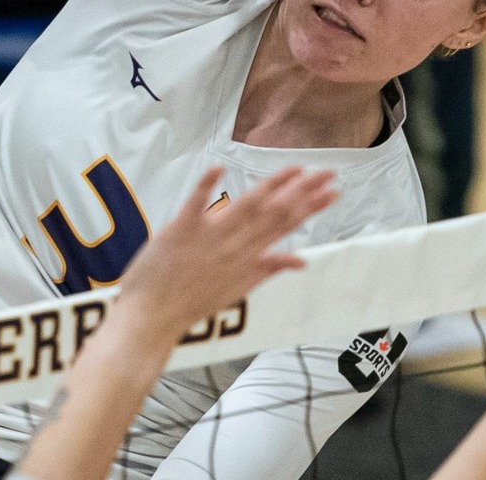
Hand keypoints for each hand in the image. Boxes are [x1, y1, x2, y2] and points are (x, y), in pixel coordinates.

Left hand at [114, 165, 336, 347]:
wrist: (152, 318)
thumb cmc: (193, 303)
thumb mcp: (238, 289)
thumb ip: (269, 269)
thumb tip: (302, 261)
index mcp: (249, 257)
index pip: (286, 226)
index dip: (311, 207)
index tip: (333, 191)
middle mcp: (235, 246)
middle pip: (275, 213)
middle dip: (304, 191)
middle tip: (328, 172)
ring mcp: (209, 238)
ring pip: (247, 207)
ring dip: (272, 186)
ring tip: (295, 168)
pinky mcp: (181, 231)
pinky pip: (195, 205)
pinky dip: (206, 187)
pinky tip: (219, 167)